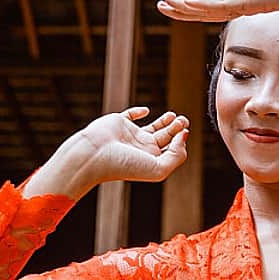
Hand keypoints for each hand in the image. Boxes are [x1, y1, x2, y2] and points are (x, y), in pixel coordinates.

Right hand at [24, 108, 188, 199]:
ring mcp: (130, 135)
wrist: (94, 156)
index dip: (181, 140)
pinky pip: (130, 115)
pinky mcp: (118, 123)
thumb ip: (177, 155)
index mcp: (150, 160)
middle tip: (183, 120)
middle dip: (176, 128)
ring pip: (153, 127)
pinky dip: (138, 111)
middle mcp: (141, 149)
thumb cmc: (124, 166)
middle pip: (165, 138)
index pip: (171, 150)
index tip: (184, 131)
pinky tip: (145, 111)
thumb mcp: (158, 168)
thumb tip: (184, 135)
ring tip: (175, 116)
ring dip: (165, 121)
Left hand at [156, 0, 278, 22]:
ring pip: (208, 5)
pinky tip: (183, 4)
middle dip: (185, 6)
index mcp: (257, 2)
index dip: (205, 9)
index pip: (225, 9)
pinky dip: (199, 6)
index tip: (189, 8)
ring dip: (184, 6)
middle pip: (210, 5)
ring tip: (164, 3)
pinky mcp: (249, 0)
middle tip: (164, 3)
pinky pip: (218, 6)